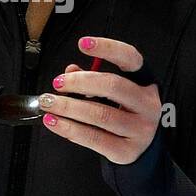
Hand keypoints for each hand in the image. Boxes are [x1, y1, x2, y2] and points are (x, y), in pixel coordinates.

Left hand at [37, 36, 161, 163]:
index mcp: (145, 83)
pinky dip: (69, 129)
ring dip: (68, 107)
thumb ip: (92, 80)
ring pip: (100, 114)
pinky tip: (53, 122)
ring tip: (48, 103)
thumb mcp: (114, 95)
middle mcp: (147, 104)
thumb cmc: (123, 115)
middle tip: (57, 83)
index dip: (108, 48)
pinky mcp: (126, 152)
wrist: (141, 151)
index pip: (131, 59)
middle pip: (113, 86)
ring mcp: (140, 130)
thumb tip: (70, 71)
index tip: (82, 43)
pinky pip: (94, 139)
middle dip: (80, 82)